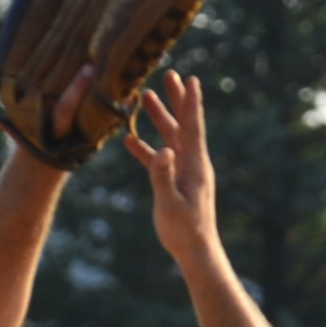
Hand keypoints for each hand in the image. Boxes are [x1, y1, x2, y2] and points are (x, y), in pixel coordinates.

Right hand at [123, 73, 220, 264]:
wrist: (195, 251)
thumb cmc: (184, 229)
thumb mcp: (170, 202)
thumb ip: (163, 176)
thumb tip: (161, 150)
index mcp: (194, 164)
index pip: (192, 126)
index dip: (190, 101)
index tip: (190, 78)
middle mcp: (192, 163)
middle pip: (184, 124)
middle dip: (176, 100)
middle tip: (169, 75)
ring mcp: (185, 172)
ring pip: (171, 138)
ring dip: (159, 118)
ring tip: (146, 97)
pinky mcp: (175, 182)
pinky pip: (160, 160)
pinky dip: (147, 149)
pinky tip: (131, 140)